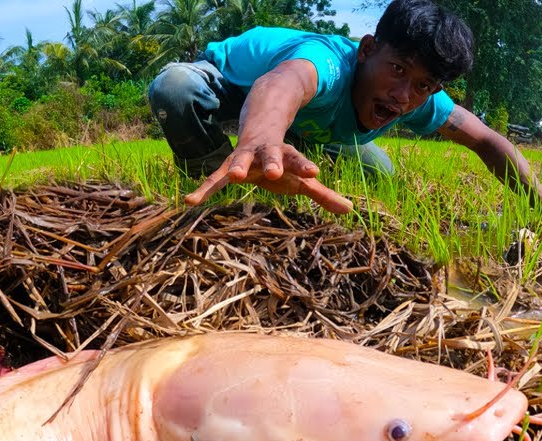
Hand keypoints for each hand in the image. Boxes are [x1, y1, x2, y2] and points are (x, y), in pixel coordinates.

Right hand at [185, 143, 353, 214]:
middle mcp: (265, 153)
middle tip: (273, 172)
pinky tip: (190, 200)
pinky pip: (214, 180)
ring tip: (232, 178)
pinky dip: (204, 189)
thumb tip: (351, 211)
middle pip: (270, 156)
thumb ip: (323, 194)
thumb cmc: (282, 161)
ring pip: (240, 161)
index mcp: (286, 156)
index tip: (315, 172)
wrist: (259, 127)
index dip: (306, 166)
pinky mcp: (228, 167)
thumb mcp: (302, 177)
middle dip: (272, 162)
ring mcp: (245, 158)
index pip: (298, 161)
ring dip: (236, 168)